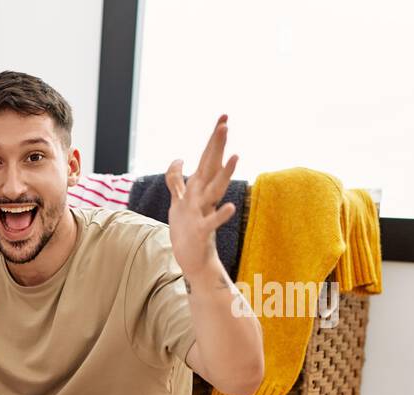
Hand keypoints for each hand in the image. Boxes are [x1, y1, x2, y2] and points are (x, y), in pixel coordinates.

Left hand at [165, 115, 238, 276]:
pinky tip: (231, 207)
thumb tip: (178, 159)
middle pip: (210, 167)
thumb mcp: (178, 200)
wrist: (193, 259)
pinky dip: (221, 215)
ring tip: (236, 156)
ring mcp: (204, 212)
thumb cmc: (187, 229)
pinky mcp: (202, 231)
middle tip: (226, 123)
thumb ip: (177, 180)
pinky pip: (212, 221)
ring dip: (225, 174)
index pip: (205, 158)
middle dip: (216, 146)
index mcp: (198, 188)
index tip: (224, 115)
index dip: (212, 139)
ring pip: (214, 190)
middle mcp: (203, 197)